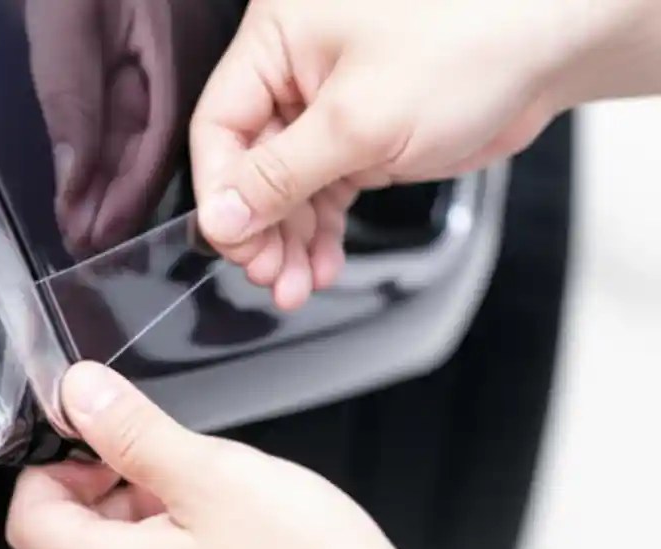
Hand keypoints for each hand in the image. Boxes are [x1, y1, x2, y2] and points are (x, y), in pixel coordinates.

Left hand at [7, 362, 447, 548]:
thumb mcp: (217, 477)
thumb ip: (134, 432)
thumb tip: (82, 394)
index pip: (28, 516)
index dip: (56, 463)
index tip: (101, 438)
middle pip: (70, 543)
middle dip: (106, 489)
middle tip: (167, 462)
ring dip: (144, 521)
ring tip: (212, 500)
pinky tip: (234, 543)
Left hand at [25, 0, 227, 257]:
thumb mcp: (65, 24)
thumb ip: (72, 103)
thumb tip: (76, 180)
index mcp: (172, 56)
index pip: (155, 149)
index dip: (124, 199)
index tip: (95, 237)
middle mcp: (177, 62)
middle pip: (151, 149)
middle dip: (115, 202)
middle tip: (85, 244)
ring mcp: (163, 55)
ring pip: (141, 133)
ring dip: (109, 181)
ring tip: (81, 223)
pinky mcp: (146, 49)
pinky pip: (134, 109)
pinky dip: (108, 146)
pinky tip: (90, 174)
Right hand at [190, 0, 641, 309]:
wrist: (554, 45)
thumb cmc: (470, 43)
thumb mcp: (358, 121)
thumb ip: (280, 175)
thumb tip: (221, 216)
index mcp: (277, 39)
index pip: (219, 126)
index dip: (221, 191)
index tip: (232, 242)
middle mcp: (296, 69)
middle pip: (249, 163)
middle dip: (260, 225)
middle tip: (268, 272)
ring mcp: (330, 104)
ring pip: (286, 186)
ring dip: (289, 239)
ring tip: (293, 285)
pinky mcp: (363, 135)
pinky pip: (323, 190)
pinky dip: (321, 230)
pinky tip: (320, 264)